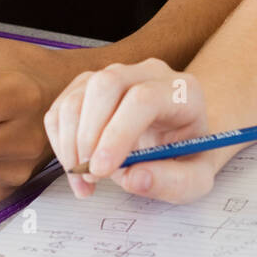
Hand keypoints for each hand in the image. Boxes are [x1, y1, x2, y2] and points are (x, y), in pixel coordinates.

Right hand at [44, 59, 216, 202]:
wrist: (179, 136)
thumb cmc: (188, 155)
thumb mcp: (196, 179)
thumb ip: (174, 182)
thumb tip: (134, 178)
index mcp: (181, 92)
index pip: (144, 98)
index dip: (118, 134)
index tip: (101, 171)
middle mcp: (149, 74)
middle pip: (105, 84)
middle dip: (88, 135)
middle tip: (91, 176)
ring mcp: (117, 74)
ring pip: (77, 96)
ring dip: (70, 143)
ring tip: (85, 181)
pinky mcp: (90, 85)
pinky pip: (61, 107)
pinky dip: (60, 142)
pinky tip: (76, 169)